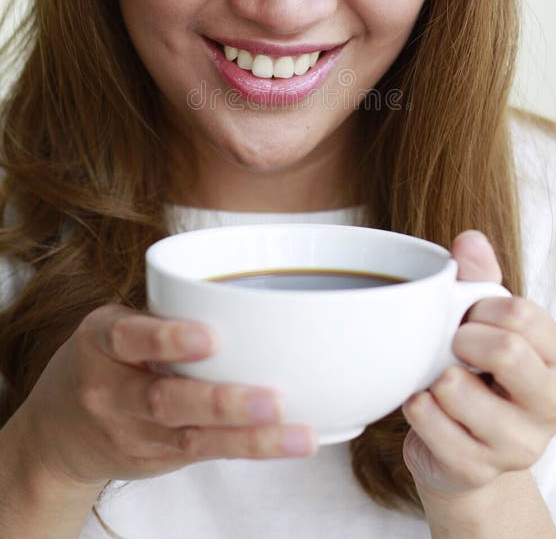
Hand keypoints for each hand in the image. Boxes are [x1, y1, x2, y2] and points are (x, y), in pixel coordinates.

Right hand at [15, 304, 316, 487]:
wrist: (55, 432)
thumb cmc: (105, 359)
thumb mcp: (115, 326)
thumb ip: (164, 315)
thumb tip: (251, 295)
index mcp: (100, 341)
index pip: (129, 337)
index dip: (168, 338)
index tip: (211, 336)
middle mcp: (108, 391)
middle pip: (163, 400)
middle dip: (221, 402)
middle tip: (272, 399)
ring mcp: (129, 433)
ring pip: (191, 438)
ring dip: (250, 437)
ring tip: (298, 433)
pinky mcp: (152, 461)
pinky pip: (203, 454)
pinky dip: (247, 447)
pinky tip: (288, 440)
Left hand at [401, 230, 555, 499]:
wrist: (459, 447)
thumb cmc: (476, 370)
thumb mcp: (484, 319)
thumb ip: (480, 277)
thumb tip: (470, 240)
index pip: (523, 314)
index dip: (482, 308)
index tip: (471, 318)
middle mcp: (553, 406)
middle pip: (507, 351)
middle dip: (462, 339)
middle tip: (453, 346)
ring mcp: (520, 446)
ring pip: (459, 390)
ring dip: (435, 376)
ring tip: (439, 379)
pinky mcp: (479, 471)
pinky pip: (430, 423)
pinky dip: (416, 406)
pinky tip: (424, 404)